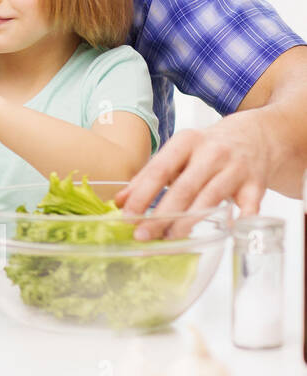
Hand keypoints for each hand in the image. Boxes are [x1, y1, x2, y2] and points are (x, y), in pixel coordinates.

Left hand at [114, 115, 267, 239]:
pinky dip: (238, 221)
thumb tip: (119, 201)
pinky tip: (224, 234)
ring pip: (210, 199)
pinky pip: (248, 207)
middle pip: (183, 188)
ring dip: (188, 222)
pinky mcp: (257, 184)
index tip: (127, 215)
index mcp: (186, 142)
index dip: (142, 194)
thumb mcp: (177, 154)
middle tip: (142, 234)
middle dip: (161, 214)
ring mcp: (236, 169)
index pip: (159, 169)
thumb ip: (149, 176)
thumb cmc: (207, 149)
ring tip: (168, 239)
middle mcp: (212, 153)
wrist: (256, 136)